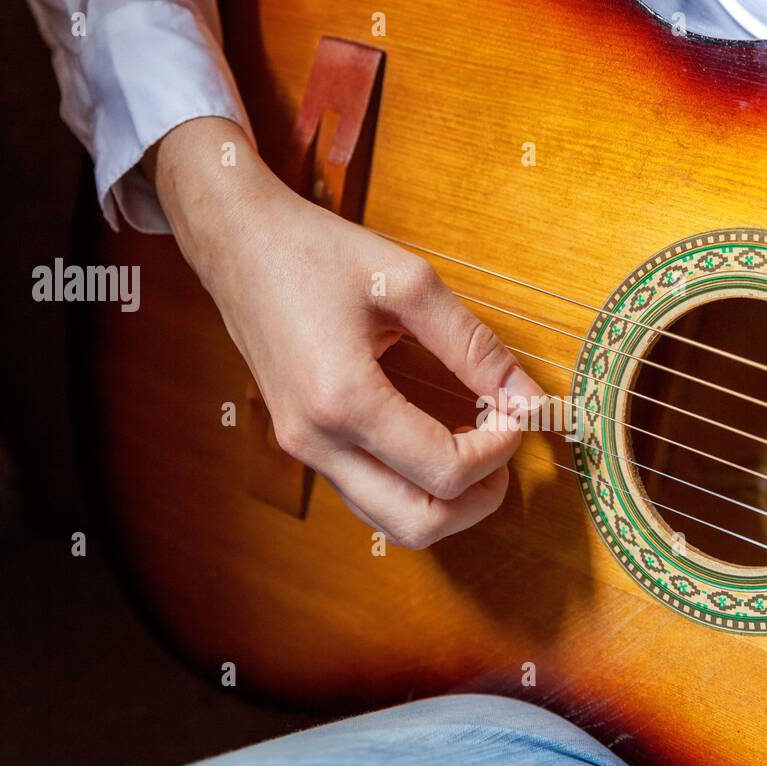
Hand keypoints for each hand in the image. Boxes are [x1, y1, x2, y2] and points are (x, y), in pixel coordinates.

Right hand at [144, 117, 543, 547]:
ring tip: (478, 452)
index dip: (498, 450)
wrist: (237, 243)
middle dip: (477, 500)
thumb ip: (476, 346)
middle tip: (504, 452)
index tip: (517, 412)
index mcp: (344, 399)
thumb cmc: (316, 252)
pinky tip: (438, 444)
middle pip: (419, 523)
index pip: (445, 469)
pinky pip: (368, 497)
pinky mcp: (302, 446)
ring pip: (391, 523)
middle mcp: (317, 441)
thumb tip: (529, 399)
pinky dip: (413, 488)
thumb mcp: (410, 285)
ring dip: (446, 504)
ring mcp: (304, 451)